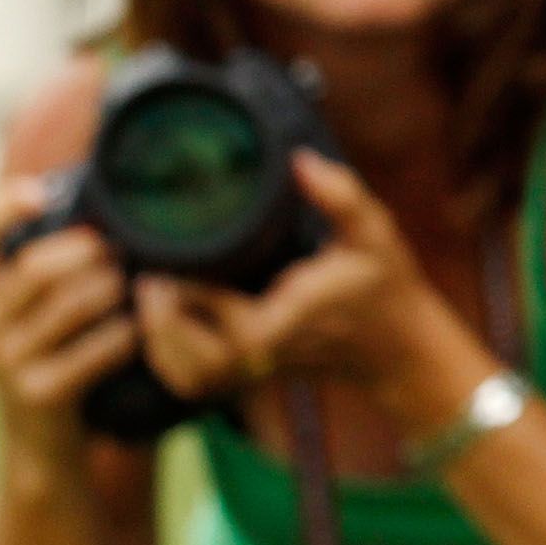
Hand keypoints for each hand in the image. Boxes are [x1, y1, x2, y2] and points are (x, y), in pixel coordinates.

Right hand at [0, 179, 139, 453]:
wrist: (48, 445)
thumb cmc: (61, 351)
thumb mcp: (40, 303)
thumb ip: (55, 252)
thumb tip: (92, 177)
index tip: (39, 192)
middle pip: (38, 265)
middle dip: (93, 252)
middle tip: (123, 251)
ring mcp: (6, 362)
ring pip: (77, 301)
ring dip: (119, 290)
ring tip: (136, 288)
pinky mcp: (39, 394)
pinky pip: (101, 346)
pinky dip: (131, 333)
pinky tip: (141, 333)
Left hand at [136, 152, 474, 407]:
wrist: (396, 344)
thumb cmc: (384, 284)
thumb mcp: (372, 231)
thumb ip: (341, 195)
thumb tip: (299, 160)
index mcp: (292, 320)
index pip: (228, 325)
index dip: (188, 299)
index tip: (166, 264)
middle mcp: (269, 353)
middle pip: (197, 362)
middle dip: (162, 323)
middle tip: (149, 277)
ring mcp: (256, 371)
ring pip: (190, 379)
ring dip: (160, 344)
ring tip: (152, 298)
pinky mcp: (248, 377)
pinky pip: (195, 384)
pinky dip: (169, 361)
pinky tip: (163, 324)